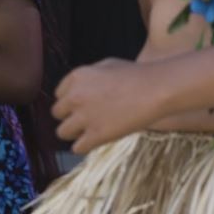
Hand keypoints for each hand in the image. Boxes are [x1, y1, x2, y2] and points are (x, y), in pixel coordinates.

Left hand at [51, 57, 165, 153]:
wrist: (156, 89)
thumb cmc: (136, 75)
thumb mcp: (106, 65)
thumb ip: (87, 77)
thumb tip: (78, 89)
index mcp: (76, 77)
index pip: (58, 95)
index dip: (70, 101)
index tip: (82, 105)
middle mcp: (74, 96)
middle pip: (57, 114)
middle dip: (69, 116)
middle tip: (84, 120)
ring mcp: (84, 116)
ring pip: (62, 132)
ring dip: (73, 133)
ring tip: (86, 132)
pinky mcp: (96, 135)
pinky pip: (77, 148)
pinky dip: (83, 147)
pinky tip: (93, 143)